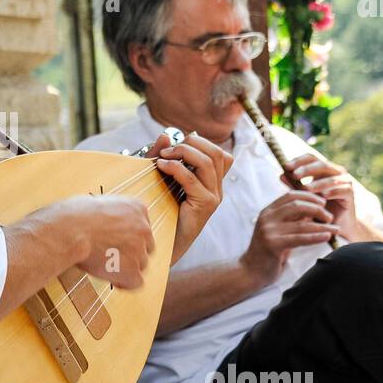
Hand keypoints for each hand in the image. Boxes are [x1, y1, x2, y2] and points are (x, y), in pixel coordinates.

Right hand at [60, 193, 154, 287]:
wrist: (71, 230)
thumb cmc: (74, 216)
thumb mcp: (98, 203)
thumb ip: (110, 215)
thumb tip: (104, 226)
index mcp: (136, 208)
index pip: (141, 227)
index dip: (128, 237)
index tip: (115, 241)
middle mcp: (143, 228)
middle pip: (145, 247)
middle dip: (130, 253)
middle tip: (111, 256)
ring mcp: (140, 250)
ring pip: (141, 265)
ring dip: (126, 267)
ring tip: (105, 266)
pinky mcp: (133, 269)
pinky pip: (136, 282)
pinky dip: (124, 283)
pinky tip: (111, 278)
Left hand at [149, 132, 232, 263]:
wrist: (164, 246)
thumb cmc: (163, 213)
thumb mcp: (163, 181)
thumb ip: (164, 158)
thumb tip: (164, 136)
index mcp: (212, 183)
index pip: (221, 154)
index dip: (201, 142)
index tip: (177, 144)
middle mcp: (217, 189)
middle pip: (217, 153)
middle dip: (192, 144)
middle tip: (168, 149)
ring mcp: (214, 197)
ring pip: (208, 162)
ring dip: (184, 153)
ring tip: (163, 157)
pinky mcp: (204, 206)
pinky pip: (193, 179)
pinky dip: (176, 168)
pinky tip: (161, 166)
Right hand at [241, 189, 338, 284]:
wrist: (250, 271)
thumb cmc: (268, 252)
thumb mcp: (278, 231)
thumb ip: (291, 220)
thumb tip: (313, 211)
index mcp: (267, 212)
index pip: (290, 195)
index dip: (309, 197)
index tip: (323, 203)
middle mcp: (267, 218)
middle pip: (297, 205)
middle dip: (317, 209)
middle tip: (330, 217)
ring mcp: (268, 231)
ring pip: (301, 223)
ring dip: (322, 226)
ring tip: (336, 229)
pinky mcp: (273, 245)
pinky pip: (300, 238)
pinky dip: (316, 237)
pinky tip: (327, 237)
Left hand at [282, 153, 358, 238]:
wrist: (333, 227)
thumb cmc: (317, 210)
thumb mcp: (304, 196)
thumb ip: (294, 185)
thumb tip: (282, 174)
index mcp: (322, 169)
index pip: (311, 158)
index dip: (298, 160)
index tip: (285, 166)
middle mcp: (335, 172)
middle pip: (322, 164)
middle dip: (307, 169)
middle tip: (295, 175)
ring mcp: (345, 181)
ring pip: (331, 178)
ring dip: (318, 183)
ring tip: (305, 189)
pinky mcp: (350, 193)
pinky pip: (342, 189)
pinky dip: (332, 192)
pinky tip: (323, 196)